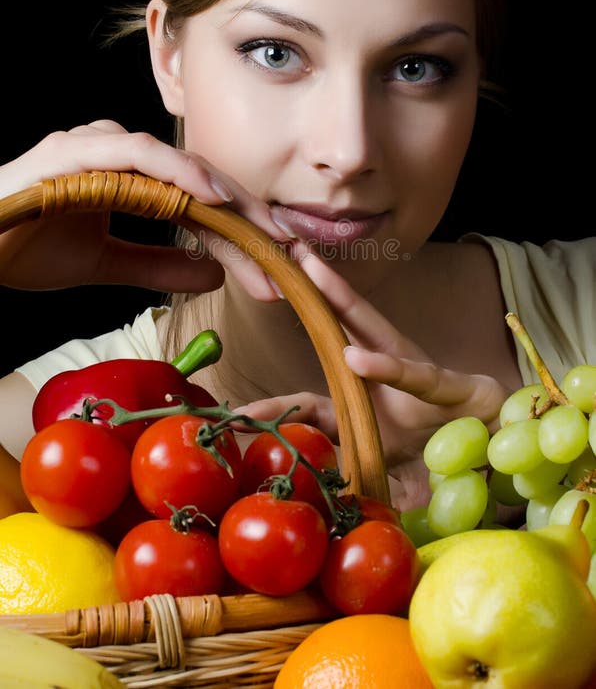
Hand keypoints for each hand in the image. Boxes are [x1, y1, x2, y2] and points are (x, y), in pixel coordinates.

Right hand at [0, 121, 291, 298]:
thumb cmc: (22, 244)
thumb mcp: (104, 264)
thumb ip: (158, 265)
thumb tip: (213, 275)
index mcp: (129, 177)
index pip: (199, 203)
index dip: (241, 234)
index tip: (277, 265)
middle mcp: (121, 156)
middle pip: (199, 184)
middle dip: (247, 220)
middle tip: (288, 251)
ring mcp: (98, 148)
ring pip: (177, 166)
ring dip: (224, 198)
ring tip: (264, 228)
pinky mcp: (75, 152)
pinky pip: (136, 155)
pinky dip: (176, 171)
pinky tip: (210, 195)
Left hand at [236, 253, 507, 510]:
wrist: (493, 440)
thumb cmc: (432, 445)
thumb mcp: (385, 472)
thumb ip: (358, 484)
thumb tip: (329, 516)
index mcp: (357, 406)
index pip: (307, 403)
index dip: (274, 408)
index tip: (235, 415)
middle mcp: (376, 379)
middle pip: (330, 336)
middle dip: (305, 300)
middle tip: (274, 270)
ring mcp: (408, 373)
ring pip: (368, 327)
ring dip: (341, 296)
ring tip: (313, 273)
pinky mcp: (441, 383)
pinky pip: (411, 373)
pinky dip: (385, 367)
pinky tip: (357, 358)